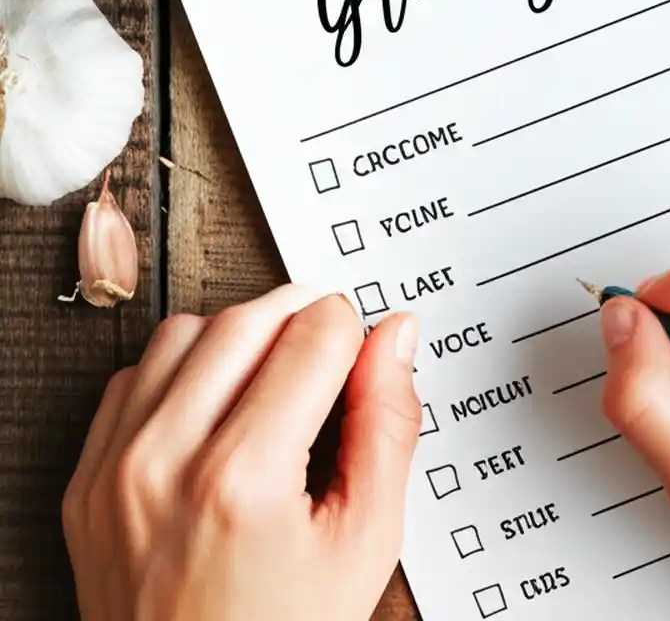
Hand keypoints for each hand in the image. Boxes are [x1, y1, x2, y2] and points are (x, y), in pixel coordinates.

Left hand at [62, 286, 421, 620]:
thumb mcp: (365, 540)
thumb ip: (387, 428)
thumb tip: (395, 341)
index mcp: (244, 479)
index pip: (314, 336)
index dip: (357, 332)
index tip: (368, 353)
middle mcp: (165, 463)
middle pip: (248, 319)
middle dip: (305, 318)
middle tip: (334, 355)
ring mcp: (114, 470)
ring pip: (183, 332)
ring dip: (241, 335)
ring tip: (277, 380)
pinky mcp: (86, 480)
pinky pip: (133, 377)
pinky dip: (184, 370)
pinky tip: (221, 404)